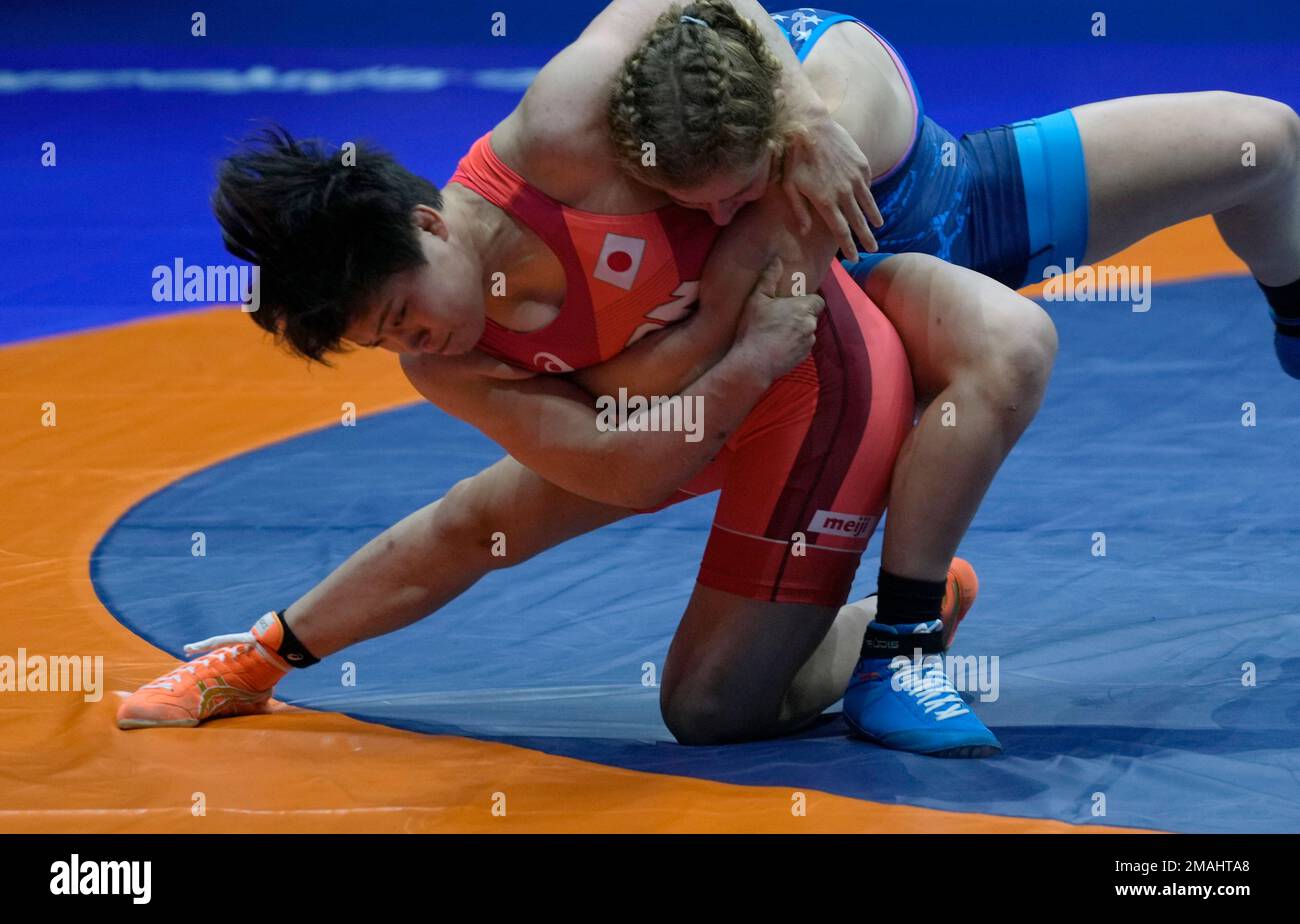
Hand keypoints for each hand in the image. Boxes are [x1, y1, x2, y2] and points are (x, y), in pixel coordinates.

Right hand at [733, 257, 824, 380]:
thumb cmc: (754, 329)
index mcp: (803, 308)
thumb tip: (777, 260)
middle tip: (781, 318)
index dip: (808, 301)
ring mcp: (808, 343)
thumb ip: (769, 278)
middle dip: (800, 316)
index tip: (793, 303)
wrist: (753, 363)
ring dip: (797, 331)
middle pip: (811, 316)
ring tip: (778, 334)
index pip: (818, 300)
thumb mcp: (757, 299)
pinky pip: (803, 346)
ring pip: (807, 332)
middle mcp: (810, 325)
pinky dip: (794, 345)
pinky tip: (778, 346)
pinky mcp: (803, 357)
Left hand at [782, 115, 883, 259]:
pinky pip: (867, 185)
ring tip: (878, 227)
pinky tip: (870, 202)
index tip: (854, 258)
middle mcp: (844, 192)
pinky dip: (869, 195)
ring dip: (873, 217)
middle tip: (873, 249)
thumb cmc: (793, 158)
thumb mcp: (789, 187)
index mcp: (826, 201)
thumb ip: (798, 210)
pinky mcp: (861, 164)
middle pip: (858, 221)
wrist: (810, 126)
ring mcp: (855, 178)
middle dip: (865, 237)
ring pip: (868, 203)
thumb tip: (805, 232)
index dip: (848, 246)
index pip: (841, 231)